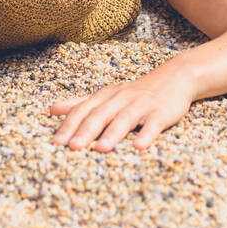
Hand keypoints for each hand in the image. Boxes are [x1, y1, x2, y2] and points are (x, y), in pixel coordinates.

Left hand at [49, 76, 193, 151]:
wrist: (174, 77)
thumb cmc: (136, 93)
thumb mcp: (108, 96)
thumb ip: (81, 103)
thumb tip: (52, 109)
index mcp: (106, 96)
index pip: (84, 110)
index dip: (69, 125)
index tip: (56, 142)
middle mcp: (121, 98)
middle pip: (101, 114)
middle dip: (87, 131)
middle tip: (73, 148)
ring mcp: (142, 104)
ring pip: (125, 118)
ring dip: (113, 133)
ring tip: (102, 150)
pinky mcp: (161, 112)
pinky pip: (153, 124)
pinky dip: (147, 134)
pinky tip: (140, 147)